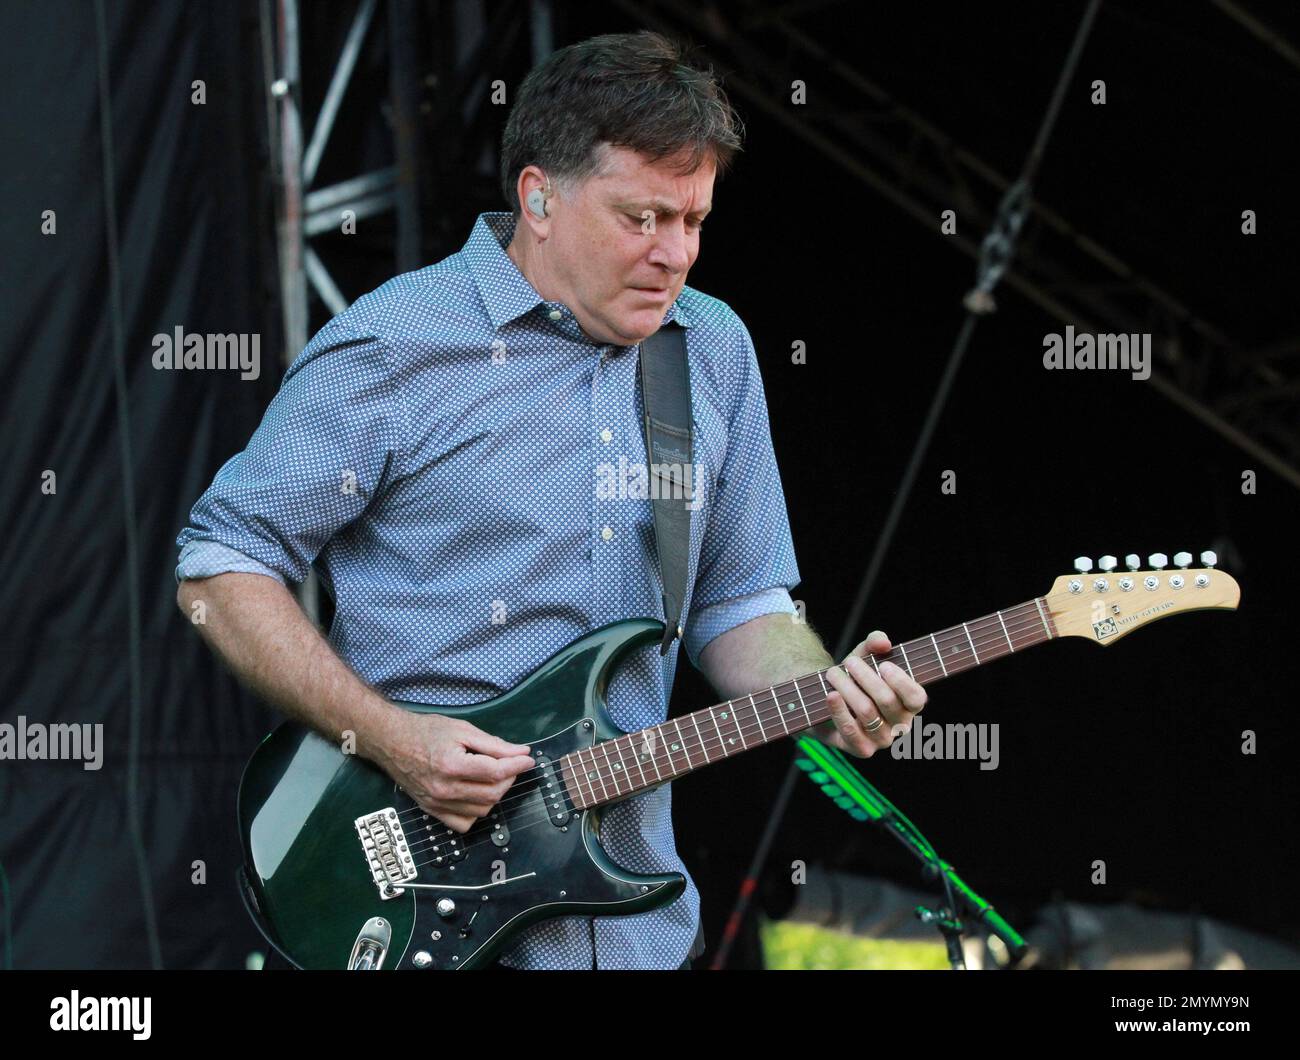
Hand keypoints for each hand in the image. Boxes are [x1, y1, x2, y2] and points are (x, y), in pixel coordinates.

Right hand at [377, 712, 533, 832]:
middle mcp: (444, 789)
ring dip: (495, 795)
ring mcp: (437, 804)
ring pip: (481, 811)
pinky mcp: (432, 811)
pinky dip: (476, 813)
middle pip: (492, 794)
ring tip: (494, 777)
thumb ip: (494, 744)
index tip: (528, 759)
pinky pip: (463, 824)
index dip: (517, 766)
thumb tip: (521, 752)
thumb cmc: (425, 731)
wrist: (392, 742)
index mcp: (451, 765)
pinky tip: (477, 795)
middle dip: (509, 779)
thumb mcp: (462, 729)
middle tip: (511, 765)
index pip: (495, 773)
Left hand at [817, 630, 926, 756]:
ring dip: (848, 688)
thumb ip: (875, 643)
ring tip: (833, 674)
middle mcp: (901, 725)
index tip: (883, 665)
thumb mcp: (865, 654)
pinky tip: (831, 695)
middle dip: (866, 678)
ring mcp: (882, 740)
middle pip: (887, 701)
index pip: (916, 697)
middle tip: (850, 662)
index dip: (901, 682)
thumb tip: (883, 643)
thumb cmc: (854, 676)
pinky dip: (839, 710)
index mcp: (909, 704)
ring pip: (867, 713)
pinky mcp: (861, 749)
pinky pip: (851, 731)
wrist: (826, 699)